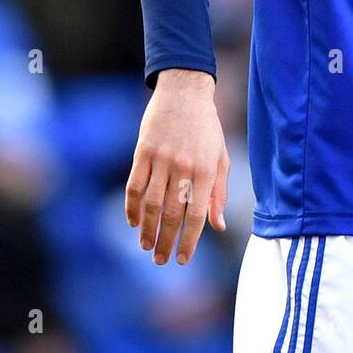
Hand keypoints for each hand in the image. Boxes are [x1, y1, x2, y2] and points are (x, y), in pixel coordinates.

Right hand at [125, 69, 229, 264]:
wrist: (185, 91)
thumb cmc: (207, 128)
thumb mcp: (221, 158)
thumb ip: (219, 193)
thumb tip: (218, 226)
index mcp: (205, 171)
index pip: (196, 214)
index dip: (189, 240)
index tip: (182, 259)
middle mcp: (182, 167)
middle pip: (171, 213)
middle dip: (165, 241)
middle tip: (161, 260)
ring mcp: (160, 159)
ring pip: (150, 203)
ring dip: (146, 229)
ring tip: (146, 246)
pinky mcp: (142, 152)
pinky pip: (134, 185)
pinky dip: (131, 206)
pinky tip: (133, 221)